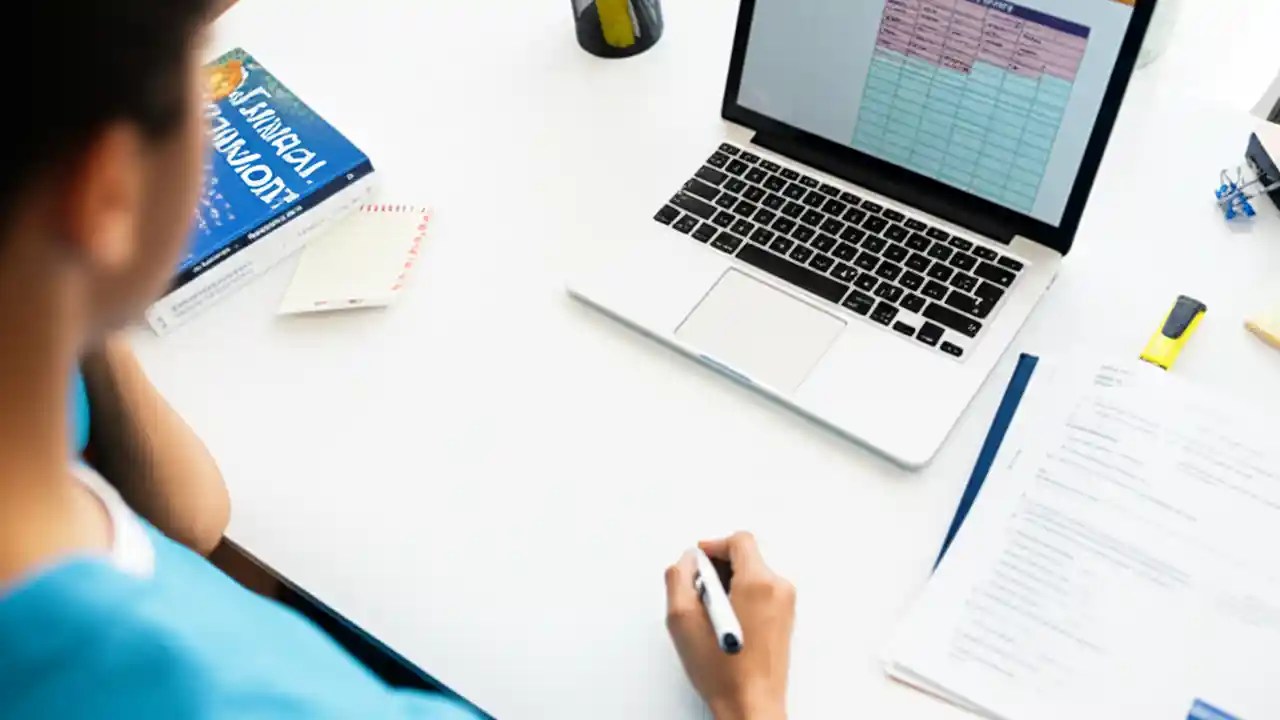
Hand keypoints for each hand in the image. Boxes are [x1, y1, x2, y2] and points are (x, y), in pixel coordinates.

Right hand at [665, 532, 794, 719]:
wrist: (751, 706)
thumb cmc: (724, 672)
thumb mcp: (682, 619)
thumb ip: (679, 578)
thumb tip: (687, 562)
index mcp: (758, 582)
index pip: (739, 540)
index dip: (713, 547)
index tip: (698, 564)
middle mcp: (777, 589)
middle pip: (746, 557)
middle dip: (719, 569)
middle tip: (700, 595)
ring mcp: (785, 605)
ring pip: (752, 575)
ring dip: (729, 585)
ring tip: (713, 616)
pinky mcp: (784, 619)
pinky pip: (760, 593)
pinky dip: (740, 598)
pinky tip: (727, 625)